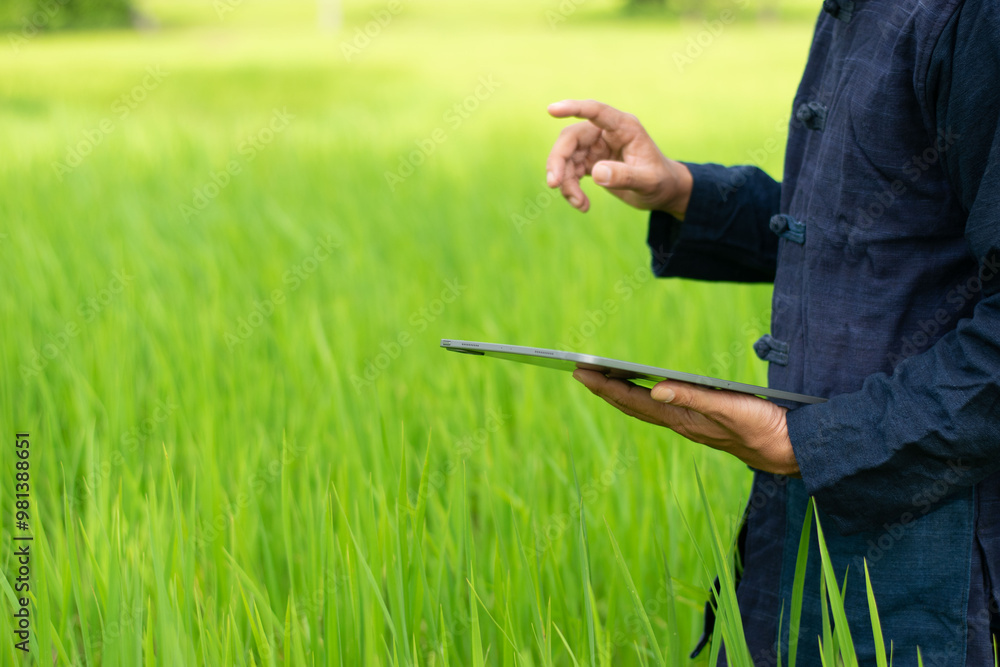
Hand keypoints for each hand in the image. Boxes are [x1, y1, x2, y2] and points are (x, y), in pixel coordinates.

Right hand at [545, 99, 692, 215]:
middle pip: (571, 138)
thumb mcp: (648, 182)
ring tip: (580, 204)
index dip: (573, 108)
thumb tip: (596, 173)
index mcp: (624, 127)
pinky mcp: (590, 161)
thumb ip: (625, 176)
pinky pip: (570, 171)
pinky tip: (583, 205)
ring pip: (566, 157)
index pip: (595, 111)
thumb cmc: (661, 182)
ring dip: (565, 181)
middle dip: (558, 161)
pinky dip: (570, 188)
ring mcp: (596, 146)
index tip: (552, 110)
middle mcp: (606, 132)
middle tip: (555, 185)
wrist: (662, 192)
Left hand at [572, 369, 799, 475]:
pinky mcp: (703, 422)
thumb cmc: (765, 429)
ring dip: (622, 393)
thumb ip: (694, 398)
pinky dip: (646, 396)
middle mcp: (682, 424)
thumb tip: (655, 390)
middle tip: (580, 370)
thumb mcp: (730, 408)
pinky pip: (663, 408)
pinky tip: (644, 388)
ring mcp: (692, 425)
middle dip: (605, 388)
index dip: (606, 387)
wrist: (793, 452)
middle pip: (634, 405)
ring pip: (647, 408)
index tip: (581, 371)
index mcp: (683, 420)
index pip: (634, 401)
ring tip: (603, 377)